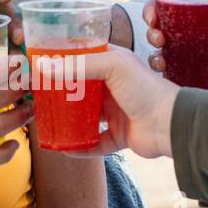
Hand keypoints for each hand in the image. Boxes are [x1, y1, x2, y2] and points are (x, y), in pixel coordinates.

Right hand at [50, 46, 178, 158]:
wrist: (170, 124)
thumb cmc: (145, 89)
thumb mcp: (113, 66)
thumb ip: (80, 65)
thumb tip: (46, 67)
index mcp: (114, 65)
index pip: (84, 57)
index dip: (64, 60)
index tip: (41, 64)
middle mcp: (114, 87)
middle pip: (81, 89)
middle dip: (61, 93)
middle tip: (38, 96)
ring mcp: (116, 113)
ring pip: (86, 117)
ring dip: (68, 120)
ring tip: (47, 122)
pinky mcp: (119, 136)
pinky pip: (95, 143)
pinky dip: (80, 148)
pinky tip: (64, 149)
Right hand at [143, 3, 207, 84]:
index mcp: (198, 12)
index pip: (166, 6)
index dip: (152, 10)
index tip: (152, 16)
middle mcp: (190, 32)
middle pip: (160, 31)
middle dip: (152, 34)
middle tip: (159, 38)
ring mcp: (193, 53)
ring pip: (165, 55)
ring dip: (156, 57)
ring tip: (160, 61)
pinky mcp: (201, 73)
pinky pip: (180, 75)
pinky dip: (170, 78)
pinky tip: (168, 78)